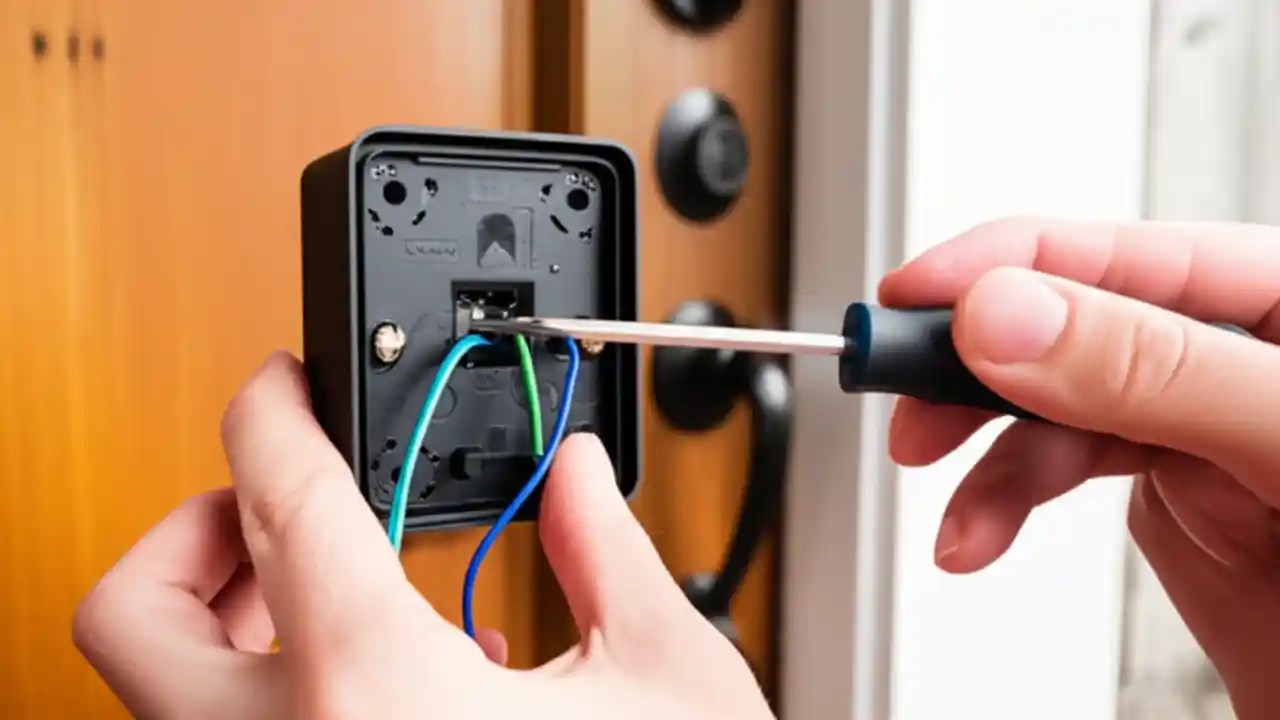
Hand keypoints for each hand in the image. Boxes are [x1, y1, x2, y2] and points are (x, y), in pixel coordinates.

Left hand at [72, 353, 770, 718]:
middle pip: (129, 616)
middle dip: (186, 534)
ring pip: (161, 697)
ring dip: (224, 621)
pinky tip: (381, 678)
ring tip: (323, 589)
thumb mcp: (665, 678)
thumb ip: (607, 551)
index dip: (273, 408)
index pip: (279, 497)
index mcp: (374, 689)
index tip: (284, 381)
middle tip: (264, 509)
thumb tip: (577, 478)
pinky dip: (276, 693)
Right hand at [881, 218, 1279, 719]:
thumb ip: (1147, 367)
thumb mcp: (1275, 432)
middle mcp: (1223, 346)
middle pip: (1060, 320)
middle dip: (969, 365)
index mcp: (1273, 294)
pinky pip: (1060, 463)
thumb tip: (1007, 317)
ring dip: (980, 455)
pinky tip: (979, 530)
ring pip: (1047, 402)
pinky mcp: (1170, 478)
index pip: (1113, 252)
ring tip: (949, 505)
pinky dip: (1004, 498)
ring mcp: (1192, 413)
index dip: (998, 265)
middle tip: (900, 398)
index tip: (910, 297)